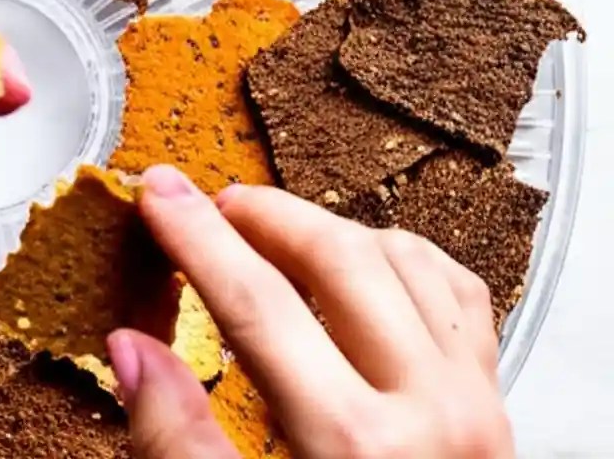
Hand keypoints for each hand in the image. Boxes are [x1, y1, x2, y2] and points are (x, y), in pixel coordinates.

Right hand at [108, 166, 510, 458]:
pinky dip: (403, 257)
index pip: (257, 303)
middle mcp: (429, 410)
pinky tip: (362, 259)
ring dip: (330, 228)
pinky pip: (457, 293)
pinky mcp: (494, 406)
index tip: (158, 194)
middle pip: (338, 260)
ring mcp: (474, 403)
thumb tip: (132, 351)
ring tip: (270, 228)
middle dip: (262, 214)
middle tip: (205, 201)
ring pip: (404, 260)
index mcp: (354, 447)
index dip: (196, 237)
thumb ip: (178, 443)